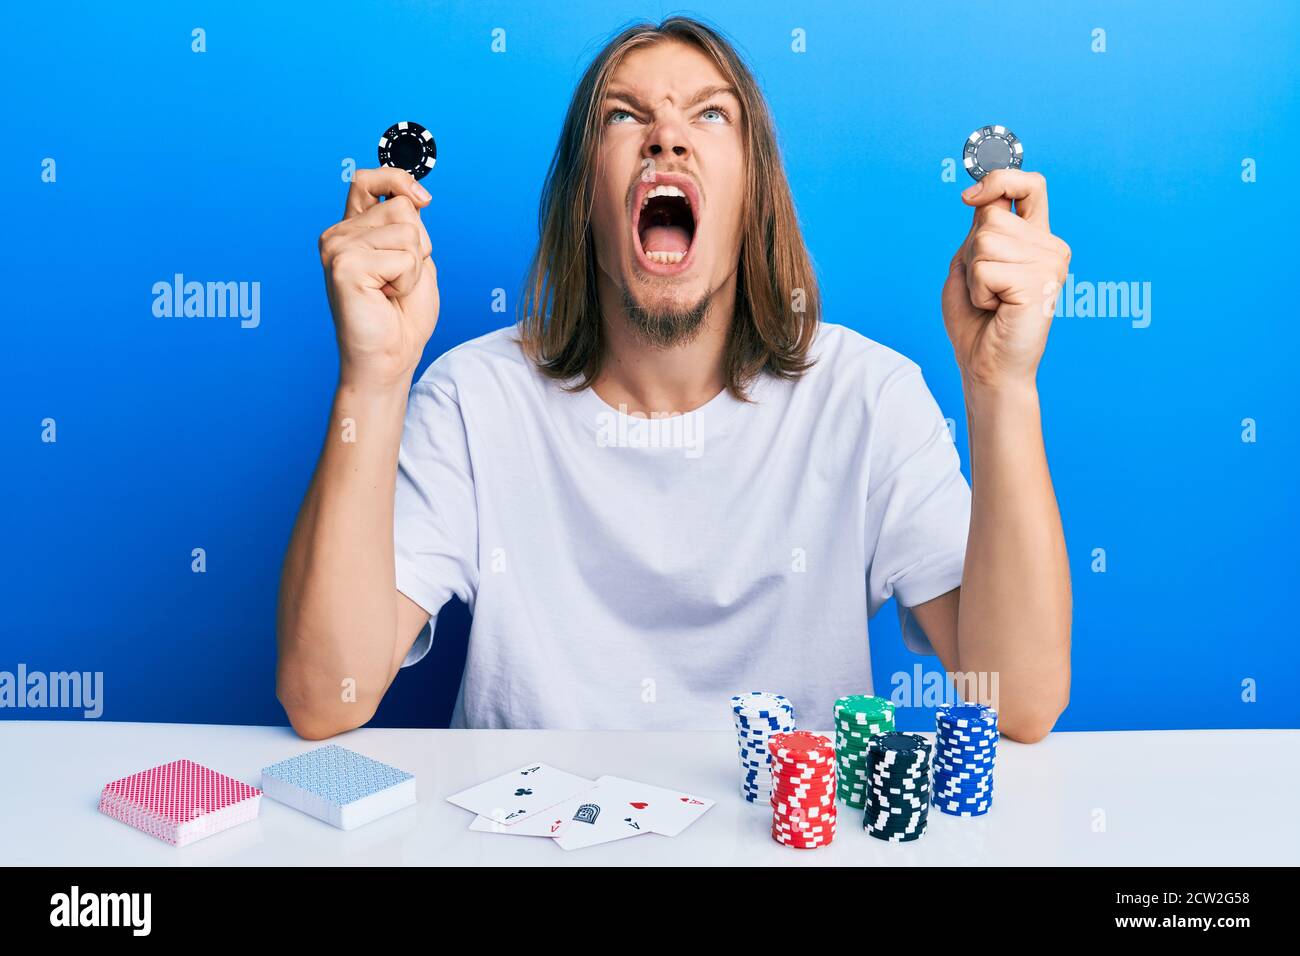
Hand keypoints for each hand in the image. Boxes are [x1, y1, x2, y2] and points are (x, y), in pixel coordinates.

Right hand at [319, 168, 439, 390]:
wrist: (390, 358)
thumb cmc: (402, 316)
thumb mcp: (414, 258)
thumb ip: (408, 224)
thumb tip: (413, 195)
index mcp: (352, 229)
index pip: (369, 179)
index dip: (397, 179)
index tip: (422, 200)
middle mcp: (338, 234)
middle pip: (401, 206)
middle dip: (418, 245)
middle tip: (399, 279)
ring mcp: (337, 248)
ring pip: (408, 231)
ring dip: (414, 267)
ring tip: (392, 290)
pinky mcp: (344, 266)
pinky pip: (404, 257)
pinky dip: (407, 281)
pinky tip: (386, 297)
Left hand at [940, 169, 1070, 390]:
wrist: (986, 366)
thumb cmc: (976, 321)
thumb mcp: (970, 264)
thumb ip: (981, 229)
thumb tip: (983, 195)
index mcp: (1036, 238)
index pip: (1029, 186)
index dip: (999, 179)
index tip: (968, 197)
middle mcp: (1050, 246)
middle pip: (991, 218)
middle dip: (971, 254)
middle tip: (984, 288)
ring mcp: (1051, 263)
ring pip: (985, 241)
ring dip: (973, 275)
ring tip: (991, 300)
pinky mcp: (1041, 282)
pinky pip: (986, 269)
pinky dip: (978, 291)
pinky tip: (996, 309)